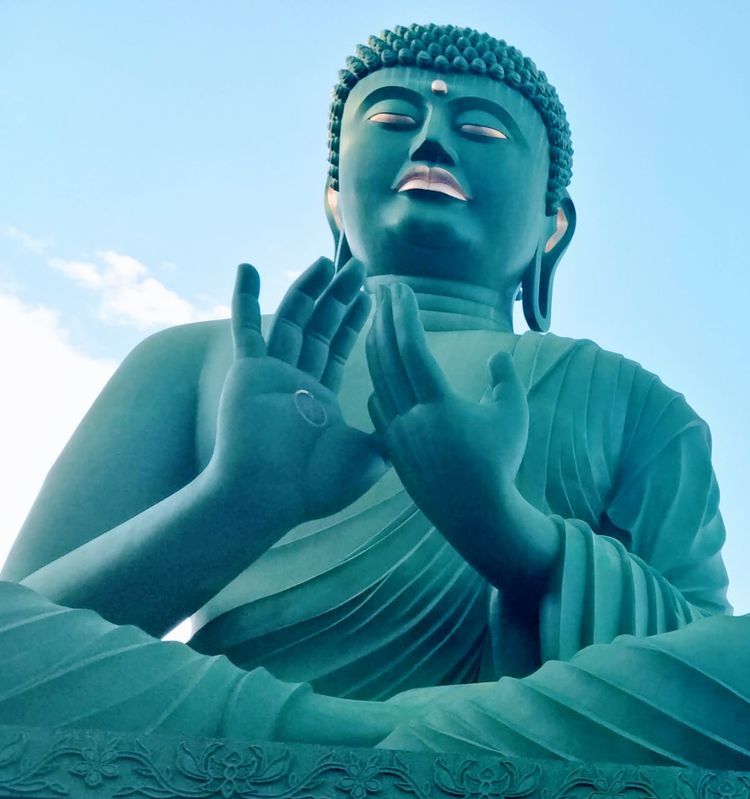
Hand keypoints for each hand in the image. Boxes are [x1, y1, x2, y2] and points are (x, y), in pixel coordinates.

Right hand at [208, 259, 385, 531]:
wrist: (268, 499)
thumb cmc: (315, 487)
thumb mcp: (367, 458)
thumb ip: (387, 436)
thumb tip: (417, 429)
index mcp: (320, 400)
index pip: (340, 349)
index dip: (355, 321)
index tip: (372, 294)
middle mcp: (295, 382)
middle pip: (320, 328)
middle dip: (340, 297)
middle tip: (361, 268)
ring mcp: (270, 374)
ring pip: (292, 320)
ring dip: (309, 289)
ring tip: (327, 261)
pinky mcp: (248, 371)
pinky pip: (245, 328)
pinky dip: (244, 297)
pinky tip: (248, 267)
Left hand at [367, 283, 552, 593]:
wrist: (477, 514)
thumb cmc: (500, 463)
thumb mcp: (513, 417)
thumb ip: (506, 381)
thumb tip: (497, 357)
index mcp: (440, 405)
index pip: (412, 349)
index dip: (404, 316)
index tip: (399, 289)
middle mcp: (412, 416)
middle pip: (388, 357)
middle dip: (384, 319)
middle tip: (382, 289)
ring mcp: (398, 434)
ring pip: (378, 379)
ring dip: (376, 346)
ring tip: (377, 321)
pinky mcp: (393, 450)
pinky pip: (377, 408)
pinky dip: (378, 383)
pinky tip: (380, 371)